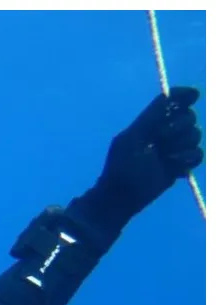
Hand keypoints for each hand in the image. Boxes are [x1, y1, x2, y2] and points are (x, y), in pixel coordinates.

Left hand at [94, 86, 203, 222]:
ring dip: (181, 145)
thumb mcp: (132, 137)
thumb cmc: (122, 164)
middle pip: (189, 117)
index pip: (174, 102)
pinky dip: (187, 159)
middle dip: (177, 127)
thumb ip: (150, 116)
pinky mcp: (182, 164)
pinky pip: (198, 154)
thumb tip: (169, 94)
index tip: (193, 96)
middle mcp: (167, 132)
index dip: (184, 96)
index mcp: (151, 122)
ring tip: (163, 157)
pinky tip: (173, 166)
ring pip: (196, 135)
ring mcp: (176, 148)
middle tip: (159, 140)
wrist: (123, 194)